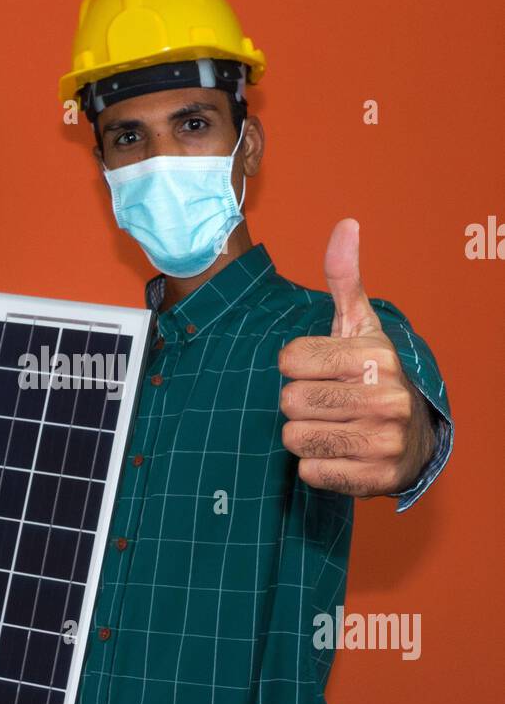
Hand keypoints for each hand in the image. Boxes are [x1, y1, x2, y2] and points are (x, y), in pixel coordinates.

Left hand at [277, 219, 436, 496]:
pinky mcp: (375, 478)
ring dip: (304, 436)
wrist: (414, 437)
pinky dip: (316, 467)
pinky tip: (339, 453)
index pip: (289, 360)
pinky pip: (310, 473)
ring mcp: (382, 441)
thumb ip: (344, 279)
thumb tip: (346, 225)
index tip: (318, 370)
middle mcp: (385, 398)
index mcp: (375, 356)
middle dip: (297, 403)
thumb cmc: (373, 376)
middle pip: (290, 401)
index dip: (295, 366)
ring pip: (295, 439)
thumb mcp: (360, 326)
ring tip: (331, 427)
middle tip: (323, 403)